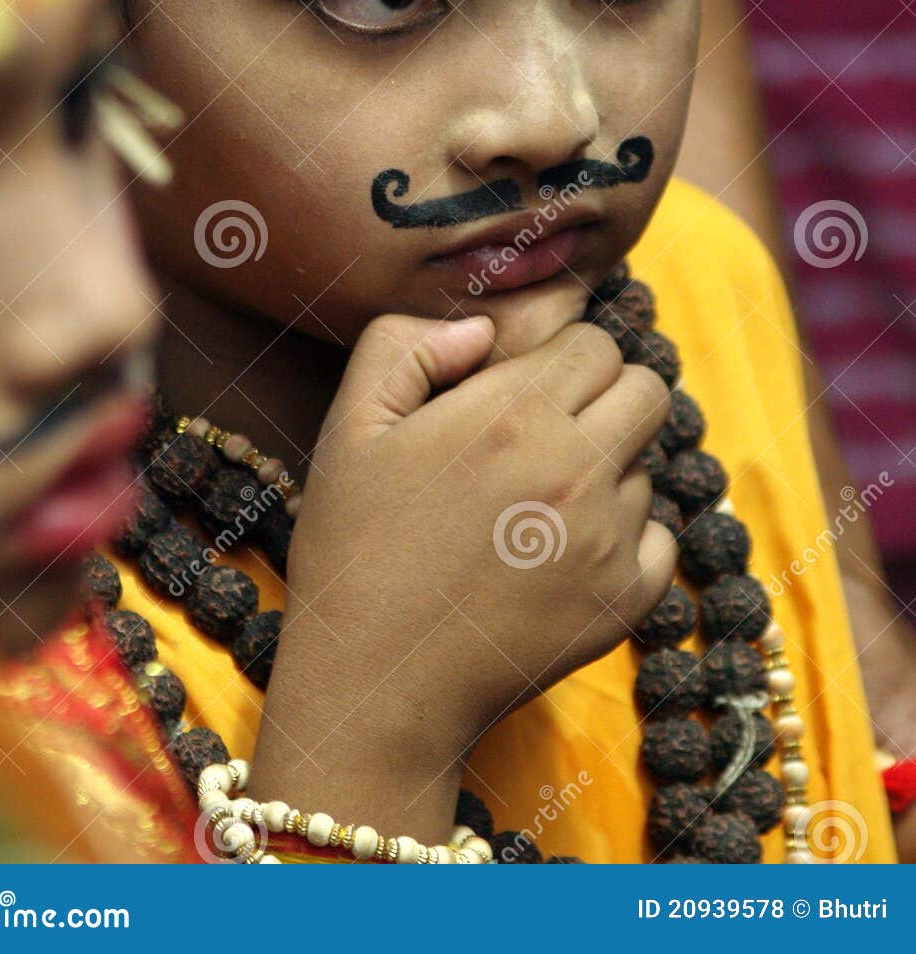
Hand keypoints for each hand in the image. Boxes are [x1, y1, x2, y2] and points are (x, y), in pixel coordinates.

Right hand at [251, 311, 674, 839]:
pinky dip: (626, 538)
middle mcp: (576, 468)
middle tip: (553, 429)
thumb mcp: (352, 424)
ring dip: (609, 468)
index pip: (597, 343)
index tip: (527, 388)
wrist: (376, 684)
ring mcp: (609, 539)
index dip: (563, 356)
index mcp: (513, 413)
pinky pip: (660, 537)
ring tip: (538, 504)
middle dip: (607, 395)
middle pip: (648, 389)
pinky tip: (564, 552)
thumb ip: (407, 345)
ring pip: (648, 464)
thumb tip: (481, 329)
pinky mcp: (626, 601)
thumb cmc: (356, 547)